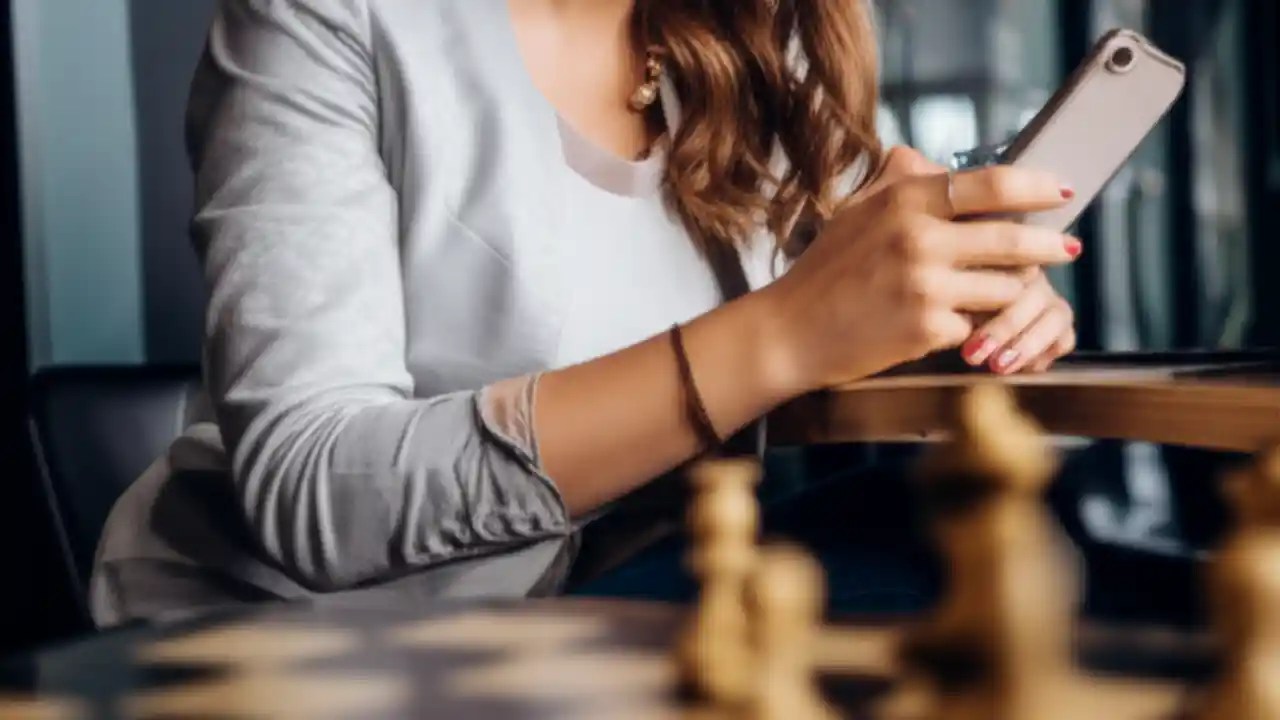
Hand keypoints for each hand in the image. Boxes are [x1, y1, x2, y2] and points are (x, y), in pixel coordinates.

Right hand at [760, 147, 1080, 391]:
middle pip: (1014, 238)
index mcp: (904, 200)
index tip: (1061, 191)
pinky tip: (965, 328)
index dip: (1037, 186)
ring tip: (1005, 291)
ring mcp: (925, 285)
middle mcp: (918, 238)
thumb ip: (897, 178)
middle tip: (1067, 247)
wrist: (790, 332)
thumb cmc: (825, 271)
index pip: (992, 183)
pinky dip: (977, 327)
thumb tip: (929, 158)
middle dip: (1052, 244)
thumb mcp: (855, 209)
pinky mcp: (926, 328)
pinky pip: (979, 324)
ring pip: (1007, 285)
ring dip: (1013, 291)